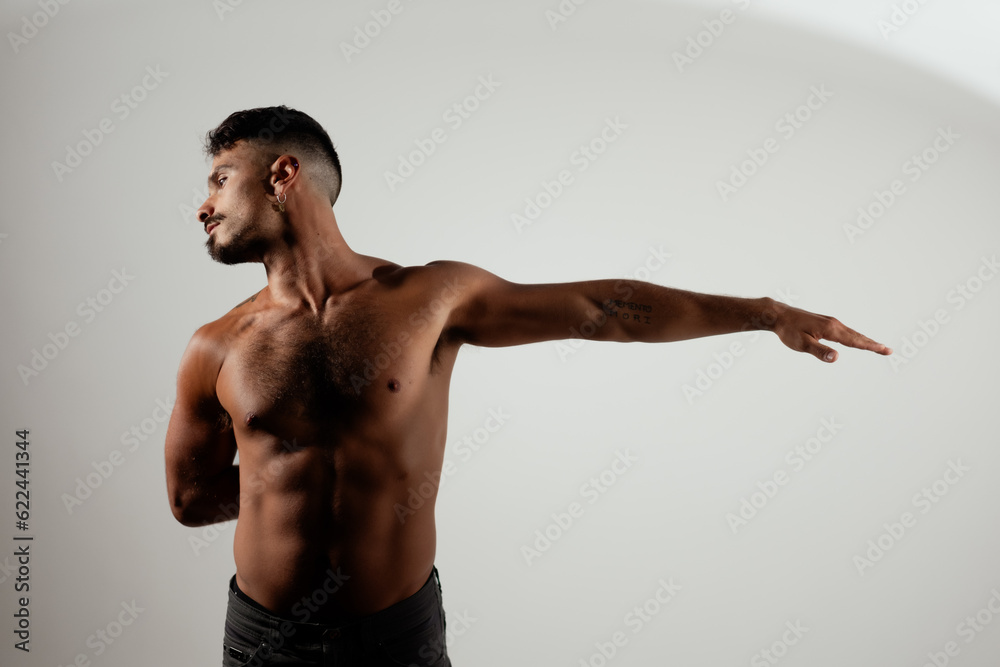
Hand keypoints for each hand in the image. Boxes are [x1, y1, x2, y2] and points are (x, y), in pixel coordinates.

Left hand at [769, 300, 892, 362]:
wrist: (778, 315)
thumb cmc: (788, 331)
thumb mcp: (802, 345)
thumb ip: (819, 351)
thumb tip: (836, 358)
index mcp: (831, 329)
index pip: (855, 341)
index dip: (871, 347)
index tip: (886, 350)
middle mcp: (834, 324)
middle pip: (857, 336)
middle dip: (873, 344)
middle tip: (888, 351)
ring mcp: (830, 322)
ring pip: (851, 333)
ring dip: (865, 340)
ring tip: (876, 346)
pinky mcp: (825, 323)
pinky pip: (844, 331)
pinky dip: (854, 336)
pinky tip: (854, 340)